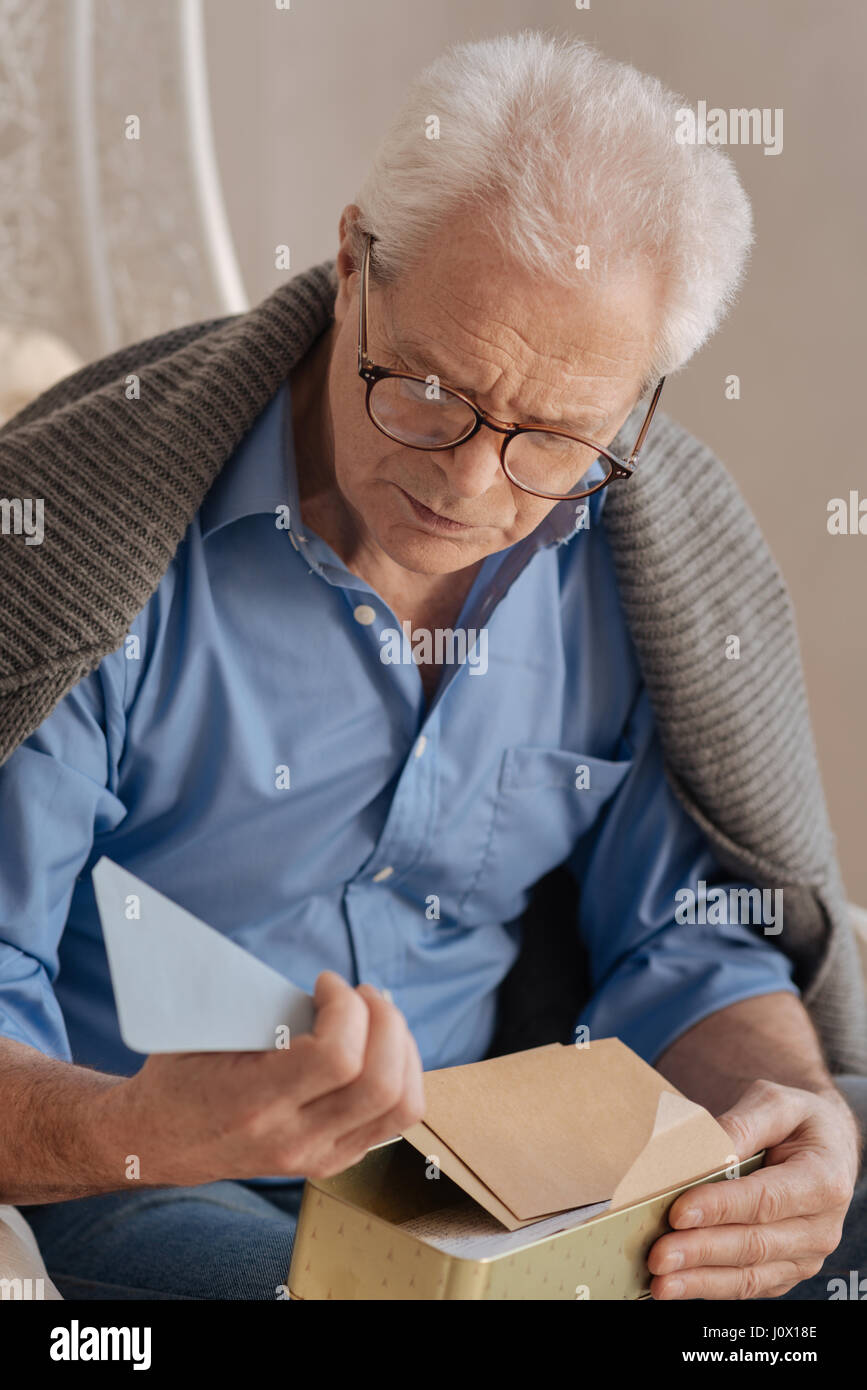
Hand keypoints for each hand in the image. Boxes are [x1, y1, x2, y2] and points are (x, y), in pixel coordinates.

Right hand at [108, 970, 424, 1186]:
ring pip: (401, 1105)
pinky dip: (400, 1072)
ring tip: (376, 1016)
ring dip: (401, 1047)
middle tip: (359, 993)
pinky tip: (376, 1045)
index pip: (337, 1059)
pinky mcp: (332, 1160)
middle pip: (381, 1083)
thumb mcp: (200, 1029)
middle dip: (384, 1020)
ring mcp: (316, 1157)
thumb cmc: (178, 1075)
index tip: (324, 982)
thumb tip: (308, 973)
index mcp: (254, 1104)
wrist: (155, 1139)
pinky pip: (396, 1119)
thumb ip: (254, 1004)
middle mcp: (292, 1139)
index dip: (345, 1006)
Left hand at [647, 1078, 860, 1298]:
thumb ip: (741, 1125)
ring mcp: (804, 1256)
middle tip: (658, 1254)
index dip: (721, 1208)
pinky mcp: (785, 1272)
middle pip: (754, 1244)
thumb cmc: (796, 1122)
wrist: (825, 1148)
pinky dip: (708, 1287)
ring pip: (749, 1274)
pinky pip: (746, 1286)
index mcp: (824, 1180)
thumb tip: (704, 1153)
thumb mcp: (775, 1103)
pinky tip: (676, 1285)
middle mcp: (820, 1227)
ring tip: (660, 1281)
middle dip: (702, 1250)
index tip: (679, 1212)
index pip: (765, 1199)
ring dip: (700, 1280)